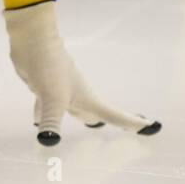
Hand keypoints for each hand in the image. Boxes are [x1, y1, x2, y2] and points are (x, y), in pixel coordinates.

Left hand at [4, 1, 160, 145]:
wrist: (32, 40)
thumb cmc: (49, 67)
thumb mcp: (52, 97)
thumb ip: (52, 120)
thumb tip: (49, 143)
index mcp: (87, 98)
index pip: (114, 115)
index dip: (132, 123)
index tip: (152, 126)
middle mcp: (77, 95)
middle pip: (95, 113)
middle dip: (107, 121)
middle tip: (124, 130)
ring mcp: (60, 90)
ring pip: (72, 109)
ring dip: (78, 117)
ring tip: (87, 125)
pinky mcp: (43, 86)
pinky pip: (49, 105)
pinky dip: (47, 115)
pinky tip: (37, 120)